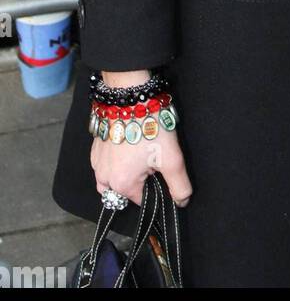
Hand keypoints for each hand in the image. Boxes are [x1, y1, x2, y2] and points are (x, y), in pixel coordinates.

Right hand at [91, 71, 192, 207]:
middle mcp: (103, 178)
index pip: (142, 200)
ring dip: (125, 171)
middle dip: (139, 180)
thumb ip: (179, 186)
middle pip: (125, 191)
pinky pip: (106, 163)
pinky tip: (129, 143)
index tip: (160, 168)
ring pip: (112, 178)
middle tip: (150, 157)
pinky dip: (116, 159)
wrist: (131, 97)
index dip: (155, 186)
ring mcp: (96, 162)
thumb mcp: (172, 159)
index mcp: (121, 185)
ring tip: (139, 151)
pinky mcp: (95, 147)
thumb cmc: (150, 128)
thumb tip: (182, 203)